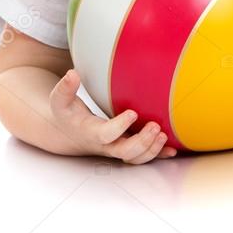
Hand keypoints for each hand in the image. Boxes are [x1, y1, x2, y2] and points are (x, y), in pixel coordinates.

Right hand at [49, 69, 177, 162]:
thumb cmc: (68, 114)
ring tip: (163, 134)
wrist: (69, 133)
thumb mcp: (60, 101)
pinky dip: (159, 155)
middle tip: (155, 126)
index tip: (132, 112)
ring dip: (152, 150)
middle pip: (125, 153)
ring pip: (135, 158)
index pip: (105, 135)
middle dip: (141, 143)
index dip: (119, 127)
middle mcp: (106, 145)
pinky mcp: (127, 148)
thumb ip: (65, 88)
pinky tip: (171, 150)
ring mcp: (117, 148)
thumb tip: (72, 74)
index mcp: (91, 133)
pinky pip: (144, 157)